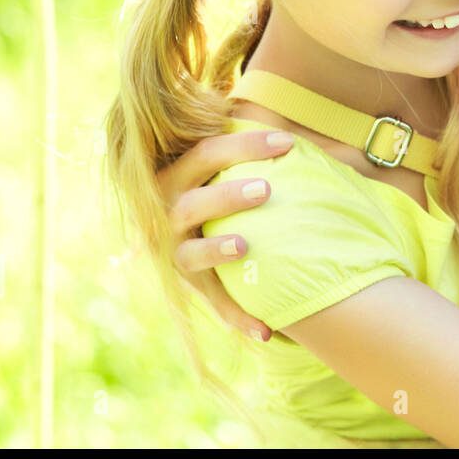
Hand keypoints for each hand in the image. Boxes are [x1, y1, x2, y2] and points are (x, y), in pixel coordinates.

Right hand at [157, 129, 295, 340]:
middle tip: (265, 190)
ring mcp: (175, 253)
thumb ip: (239, 147)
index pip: (206, 153)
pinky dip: (238, 318)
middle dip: (226, 196)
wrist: (183, 233)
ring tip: (245, 246)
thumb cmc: (216, 183)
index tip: (288, 142)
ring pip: (190, 254)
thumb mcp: (216, 164)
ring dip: (217, 252)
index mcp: (177, 175)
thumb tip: (291, 127)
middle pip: (192, 203)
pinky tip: (266, 331)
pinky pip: (214, 305)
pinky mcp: (191, 286)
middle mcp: (167, 214)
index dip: (245, 145)